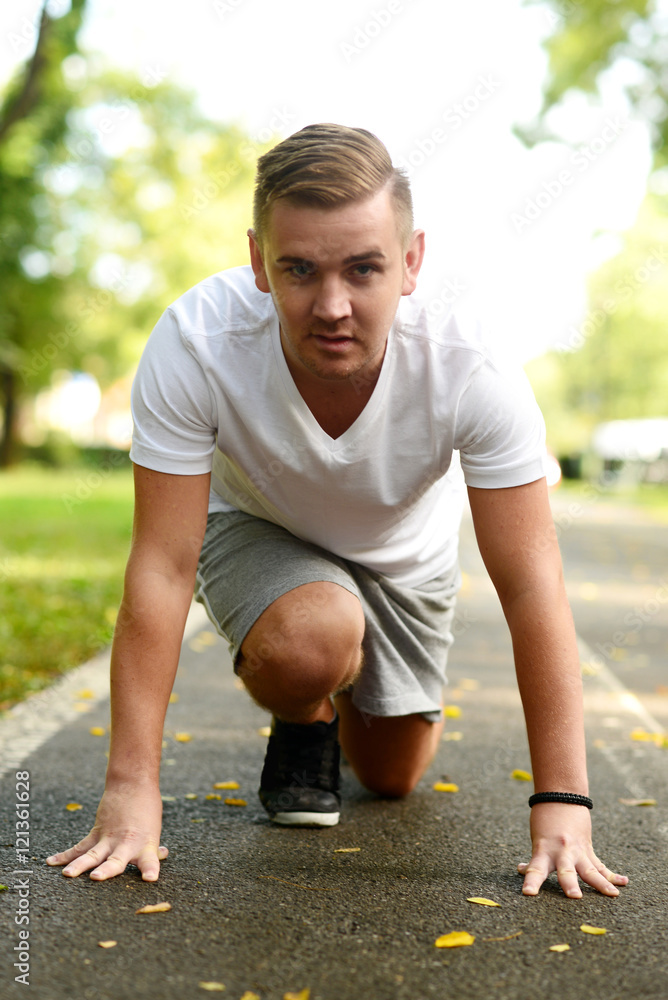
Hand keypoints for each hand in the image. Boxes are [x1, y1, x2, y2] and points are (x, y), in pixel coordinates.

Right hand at [46, 781, 167, 881]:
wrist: (133, 784)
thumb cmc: (147, 810)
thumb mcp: (154, 830)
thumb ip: (152, 848)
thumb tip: (161, 855)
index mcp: (145, 845)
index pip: (150, 861)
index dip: (151, 869)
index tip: (150, 878)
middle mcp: (126, 844)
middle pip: (116, 860)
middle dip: (107, 870)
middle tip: (97, 877)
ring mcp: (109, 839)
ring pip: (92, 854)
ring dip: (80, 865)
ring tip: (68, 873)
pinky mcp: (97, 833)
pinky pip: (79, 847)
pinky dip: (65, 856)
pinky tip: (51, 862)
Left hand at [517, 802, 628, 897]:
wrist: (561, 798)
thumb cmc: (544, 821)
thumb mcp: (537, 840)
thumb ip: (535, 859)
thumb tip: (522, 870)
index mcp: (543, 851)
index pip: (535, 870)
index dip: (531, 881)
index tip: (528, 894)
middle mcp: (561, 853)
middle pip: (566, 872)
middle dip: (570, 884)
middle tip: (574, 896)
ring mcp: (577, 852)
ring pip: (591, 871)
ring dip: (602, 884)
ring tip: (613, 894)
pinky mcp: (588, 850)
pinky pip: (601, 867)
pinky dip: (613, 876)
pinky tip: (624, 882)